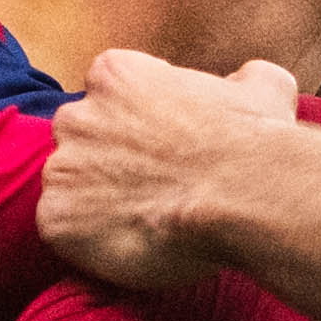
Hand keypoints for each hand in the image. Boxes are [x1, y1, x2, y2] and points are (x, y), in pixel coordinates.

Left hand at [38, 53, 311, 293]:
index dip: (135, 121)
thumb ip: (246, 78)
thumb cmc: (254, 140)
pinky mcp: (56, 220)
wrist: (243, 194)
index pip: (108, 92)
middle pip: (79, 137)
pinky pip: (62, 230)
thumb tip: (248, 79)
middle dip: (106, 158)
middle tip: (149, 186)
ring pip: (68, 185)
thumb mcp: (264, 88)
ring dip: (95, 201)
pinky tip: (128, 245)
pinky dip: (87, 241)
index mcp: (115, 74)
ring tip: (142, 221)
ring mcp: (63, 169)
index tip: (162, 146)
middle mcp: (77, 115)